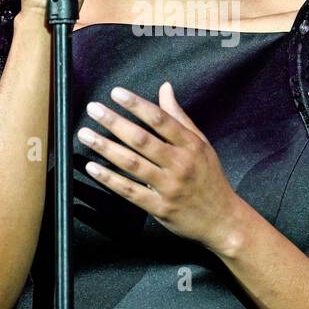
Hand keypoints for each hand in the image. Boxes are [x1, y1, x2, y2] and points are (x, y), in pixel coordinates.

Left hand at [78, 81, 246, 251]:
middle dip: (115, 122)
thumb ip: (180, 117)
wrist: (222, 220)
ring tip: (85, 135)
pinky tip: (92, 168)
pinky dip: (110, 179)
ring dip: (106, 148)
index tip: (116, 93)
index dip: (137, 105)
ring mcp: (169, 187)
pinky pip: (130, 191)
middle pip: (142, 140)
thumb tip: (165, 88)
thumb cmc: (209, 178)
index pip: (161, 120)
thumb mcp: (201, 145)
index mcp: (191, 145)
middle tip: (93, 109)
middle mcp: (180, 164)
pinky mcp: (160, 207)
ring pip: (132, 164)